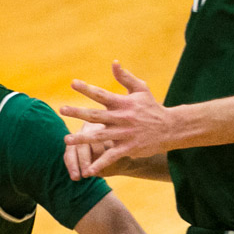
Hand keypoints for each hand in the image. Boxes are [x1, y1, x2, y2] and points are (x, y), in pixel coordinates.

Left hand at [59, 61, 179, 178]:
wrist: (171, 128)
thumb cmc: (152, 107)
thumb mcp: (141, 89)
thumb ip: (125, 77)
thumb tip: (113, 62)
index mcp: (122, 103)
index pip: (102, 94)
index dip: (87, 88)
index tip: (73, 83)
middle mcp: (121, 118)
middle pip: (96, 115)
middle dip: (78, 112)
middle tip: (62, 109)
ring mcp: (124, 134)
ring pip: (100, 137)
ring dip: (82, 139)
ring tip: (66, 140)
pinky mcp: (128, 148)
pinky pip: (111, 157)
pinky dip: (100, 164)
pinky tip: (88, 171)